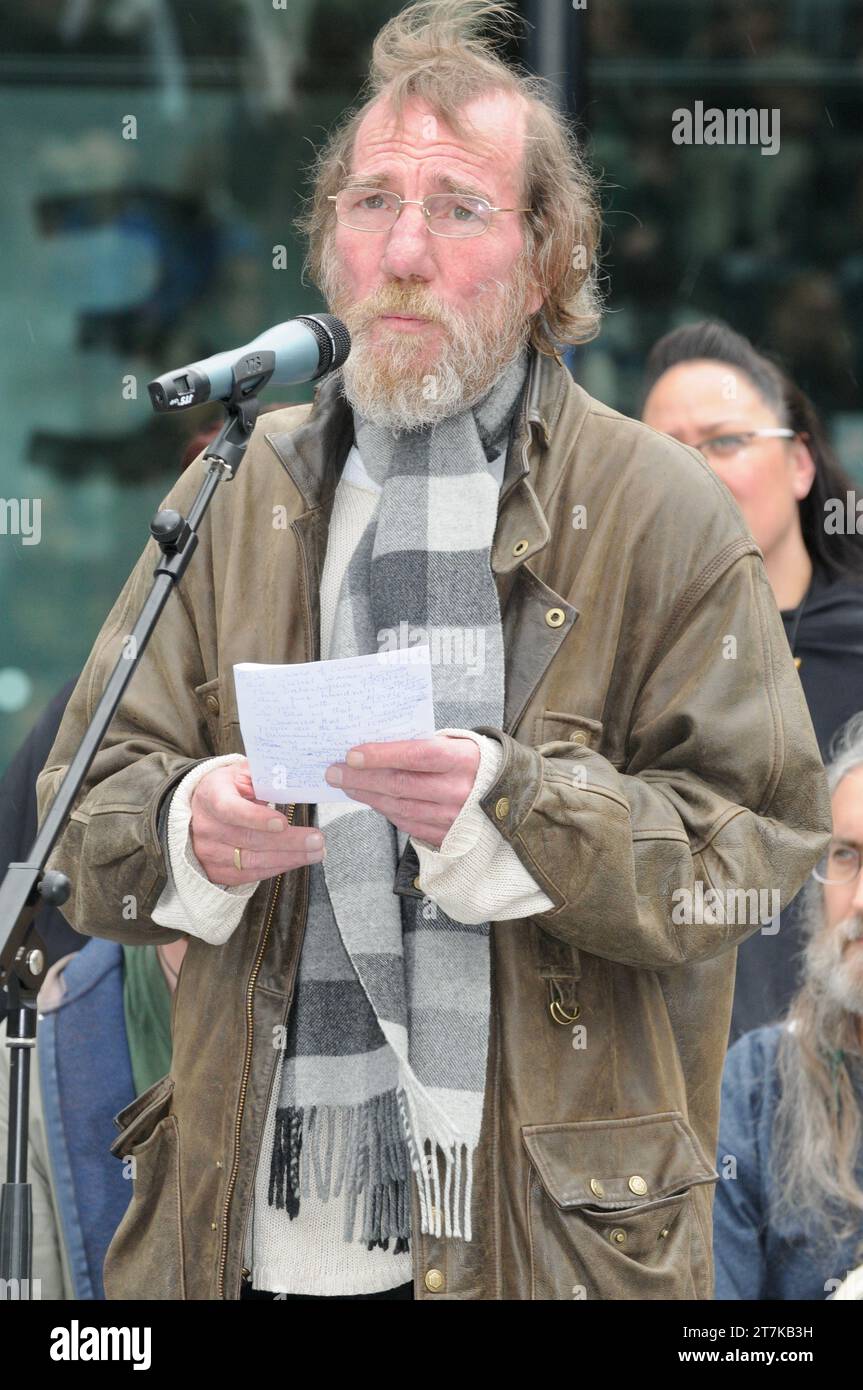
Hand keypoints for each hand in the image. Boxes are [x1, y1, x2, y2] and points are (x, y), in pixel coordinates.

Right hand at [189, 758, 324, 885]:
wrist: (201, 810)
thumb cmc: (228, 788)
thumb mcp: (241, 773)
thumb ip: (263, 776)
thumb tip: (291, 779)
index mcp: (211, 796)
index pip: (231, 810)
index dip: (256, 818)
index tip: (283, 823)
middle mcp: (206, 827)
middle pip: (249, 839)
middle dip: (287, 842)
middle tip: (316, 840)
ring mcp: (208, 853)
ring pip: (252, 861)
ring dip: (288, 858)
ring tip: (315, 852)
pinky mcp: (217, 871)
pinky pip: (250, 875)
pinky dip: (277, 868)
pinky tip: (296, 860)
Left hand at [323, 734, 480, 847]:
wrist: (509, 797)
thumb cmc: (472, 762)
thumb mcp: (457, 744)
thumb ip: (423, 743)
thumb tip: (377, 743)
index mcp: (464, 760)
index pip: (418, 755)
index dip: (383, 755)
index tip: (352, 754)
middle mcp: (460, 791)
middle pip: (401, 784)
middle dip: (362, 778)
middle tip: (334, 771)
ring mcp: (454, 818)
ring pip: (400, 807)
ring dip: (367, 795)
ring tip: (345, 784)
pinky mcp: (448, 836)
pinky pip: (408, 823)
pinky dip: (385, 810)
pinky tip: (370, 799)